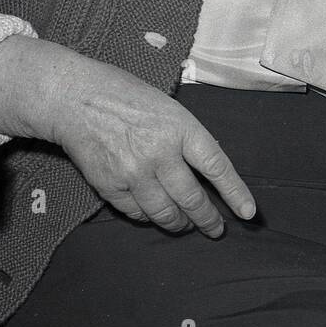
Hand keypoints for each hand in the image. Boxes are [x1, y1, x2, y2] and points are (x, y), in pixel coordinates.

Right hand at [0, 36, 255, 236]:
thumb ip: (188, 139)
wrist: (76, 99)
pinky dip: (150, 217)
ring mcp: (134, 174)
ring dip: (180, 224)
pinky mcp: (111, 187)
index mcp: (180, 128)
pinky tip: (155, 213)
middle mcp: (160, 154)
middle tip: (216, 229)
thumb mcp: (169, 108)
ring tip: (187, 225)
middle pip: (193, 200)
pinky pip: (138, 214)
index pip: (217, 167)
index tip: (249, 213)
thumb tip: (211, 172)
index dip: (235, 193)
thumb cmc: (127, 98)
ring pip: (166, 214)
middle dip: (209, 220)